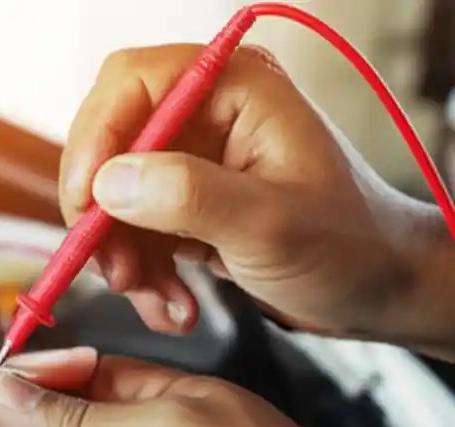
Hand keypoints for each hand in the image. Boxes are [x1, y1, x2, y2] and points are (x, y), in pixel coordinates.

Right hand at [62, 44, 454, 354]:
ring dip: (122, 257)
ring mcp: (191, 158)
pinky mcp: (182, 200)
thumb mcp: (269, 225)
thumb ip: (189, 197)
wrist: (379, 290)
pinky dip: (141, 273)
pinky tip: (173, 304)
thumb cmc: (349, 248)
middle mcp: (205, 113)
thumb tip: (110, 183)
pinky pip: (130, 230)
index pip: (131, 83)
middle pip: (108, 141)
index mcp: (234, 89)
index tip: (87, 201)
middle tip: (117, 269)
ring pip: (112, 196)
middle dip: (103, 214)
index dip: (96, 137)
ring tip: (160, 301)